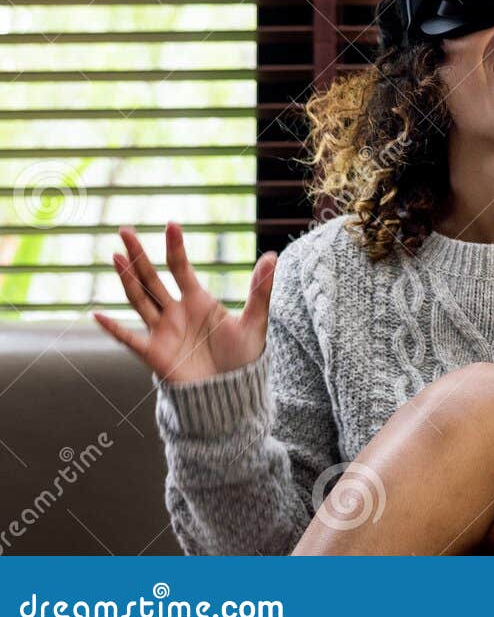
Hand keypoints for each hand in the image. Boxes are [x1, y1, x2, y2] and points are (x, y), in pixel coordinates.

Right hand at [92, 223, 276, 383]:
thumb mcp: (255, 320)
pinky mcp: (155, 354)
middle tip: (125, 230)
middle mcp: (176, 312)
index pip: (181, 267)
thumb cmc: (243, 357)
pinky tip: (97, 314)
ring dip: (127, 279)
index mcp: (198, 301)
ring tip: (115, 256)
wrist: (232, 393)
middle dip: (139, 255)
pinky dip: (113, 327)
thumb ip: (261, 289)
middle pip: (152, 278)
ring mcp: (163, 332)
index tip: (171, 224)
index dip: (175, 247)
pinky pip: (129, 339)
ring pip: (139, 299)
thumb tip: (273, 255)